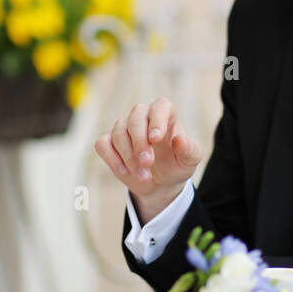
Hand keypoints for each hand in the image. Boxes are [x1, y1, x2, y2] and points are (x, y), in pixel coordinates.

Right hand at [94, 98, 201, 213]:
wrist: (160, 183)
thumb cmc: (176, 165)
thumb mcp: (189, 161)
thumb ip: (188, 149)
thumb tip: (179, 139)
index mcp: (164, 114)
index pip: (159, 107)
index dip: (156, 121)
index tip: (155, 139)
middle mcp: (142, 116)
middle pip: (134, 120)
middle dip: (139, 143)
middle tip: (147, 163)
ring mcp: (123, 127)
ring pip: (118, 133)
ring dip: (129, 157)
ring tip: (144, 176)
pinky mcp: (108, 142)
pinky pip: (103, 145)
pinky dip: (113, 159)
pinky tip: (126, 172)